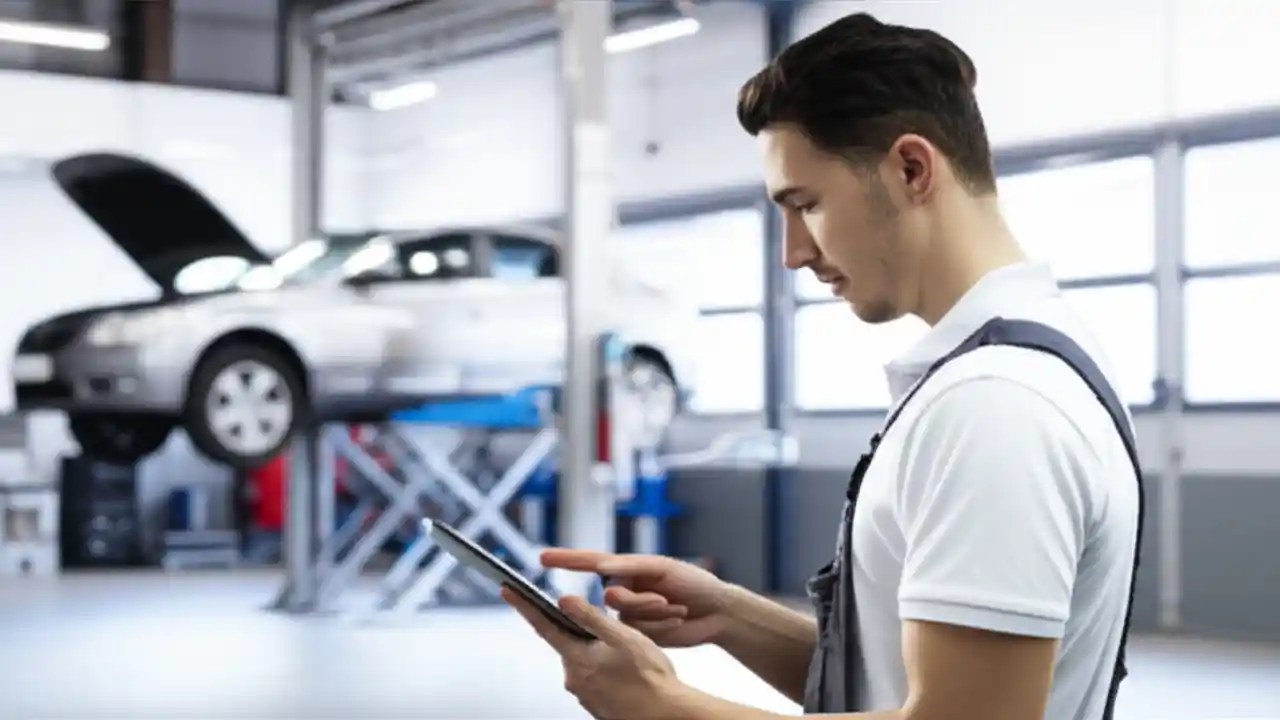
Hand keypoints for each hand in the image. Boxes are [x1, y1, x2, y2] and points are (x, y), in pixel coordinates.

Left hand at [501, 586, 686, 719]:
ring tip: (629, 657)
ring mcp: (583, 694)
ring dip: (598, 652)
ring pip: (584, 660)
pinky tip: (627, 672)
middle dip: (583, 631)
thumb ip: (592, 617)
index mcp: (577, 659)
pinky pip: (594, 677)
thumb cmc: (650, 678)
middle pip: (568, 642)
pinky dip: (605, 669)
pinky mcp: (594, 704)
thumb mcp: (624, 637)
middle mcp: (574, 679)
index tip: (507, 590)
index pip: (543, 626)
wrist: (666, 715)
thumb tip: (564, 600)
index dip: (524, 606)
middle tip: (614, 632)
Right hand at [541, 549, 732, 648]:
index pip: (590, 562)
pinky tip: (677, 618)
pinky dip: (658, 624)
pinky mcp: (638, 633)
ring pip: (624, 617)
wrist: (717, 612)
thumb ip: (632, 567)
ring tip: (677, 608)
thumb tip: (601, 566)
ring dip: (653, 613)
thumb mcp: (665, 568)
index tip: (541, 557)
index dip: (566, 560)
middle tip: (666, 600)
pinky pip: (635, 631)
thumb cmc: (694, 582)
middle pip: (611, 597)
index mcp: (628, 568)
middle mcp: (624, 589)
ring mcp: (630, 613)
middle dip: (640, 601)